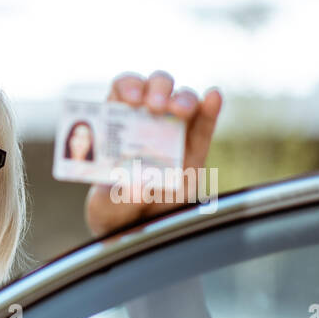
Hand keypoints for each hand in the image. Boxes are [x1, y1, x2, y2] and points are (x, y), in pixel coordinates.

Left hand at [84, 70, 222, 236]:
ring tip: (179, 110)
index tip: (131, 98)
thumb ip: (116, 197)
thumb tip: (137, 187)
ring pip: (182, 101)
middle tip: (154, 105)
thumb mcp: (105, 206)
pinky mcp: (195, 150)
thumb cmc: (113, 211)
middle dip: (157, 88)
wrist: (137, 231)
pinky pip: (205, 125)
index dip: (128, 86)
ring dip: (183, 99)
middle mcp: (145, 122)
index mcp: (116, 126)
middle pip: (155, 87)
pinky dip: (211, 109)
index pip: (122, 91)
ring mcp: (173, 133)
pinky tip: (213, 96)